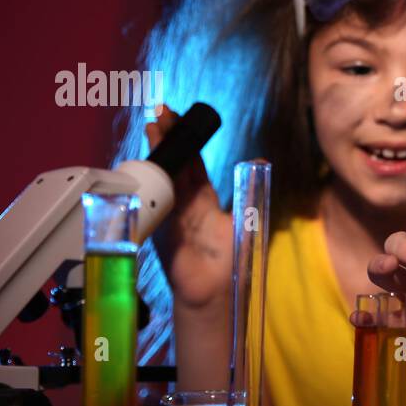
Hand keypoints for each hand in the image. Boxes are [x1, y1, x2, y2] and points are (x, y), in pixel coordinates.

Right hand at [145, 105, 232, 311]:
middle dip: (167, 139)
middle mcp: (184, 203)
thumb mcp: (243, 220)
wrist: (215, 292)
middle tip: (161, 113)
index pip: (192, 163)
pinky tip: (145, 164)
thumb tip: (259, 160)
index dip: (186, 141)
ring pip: (162, 177)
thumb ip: (248, 192)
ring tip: (154, 128)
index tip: (179, 118)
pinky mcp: (160, 228)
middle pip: (174, 164)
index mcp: (204, 199)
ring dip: (157, 154)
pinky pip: (154, 202)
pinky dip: (148, 184)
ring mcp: (170, 214)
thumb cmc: (229, 261)